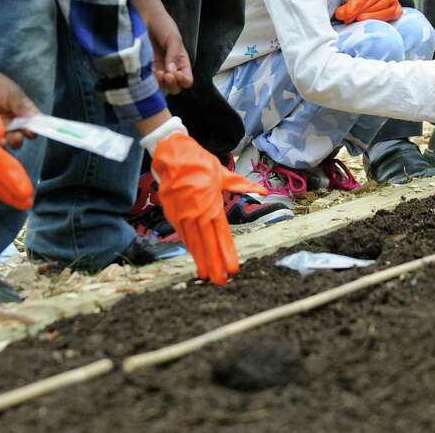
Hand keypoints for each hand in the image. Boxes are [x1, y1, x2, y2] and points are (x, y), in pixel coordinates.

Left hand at [0, 67, 39, 147]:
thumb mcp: (13, 94)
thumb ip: (21, 106)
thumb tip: (34, 117)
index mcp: (24, 115)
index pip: (34, 127)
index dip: (34, 131)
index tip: (30, 132)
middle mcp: (14, 124)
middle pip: (19, 138)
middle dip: (18, 140)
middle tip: (16, 136)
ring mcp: (1, 129)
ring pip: (6, 142)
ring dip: (6, 143)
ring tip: (3, 140)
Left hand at [148, 17, 193, 94]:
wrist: (144, 17)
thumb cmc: (162, 25)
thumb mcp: (173, 38)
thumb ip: (174, 55)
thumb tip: (172, 72)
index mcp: (181, 62)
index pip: (187, 80)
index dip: (183, 81)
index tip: (177, 74)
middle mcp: (170, 69)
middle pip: (176, 88)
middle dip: (173, 85)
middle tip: (167, 75)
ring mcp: (157, 70)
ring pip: (163, 88)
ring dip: (162, 85)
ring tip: (158, 74)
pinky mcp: (145, 69)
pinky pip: (149, 83)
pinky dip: (151, 83)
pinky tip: (150, 73)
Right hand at [151, 133, 260, 284]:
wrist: (173, 155)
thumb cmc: (199, 163)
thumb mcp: (223, 174)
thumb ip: (241, 186)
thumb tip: (262, 190)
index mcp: (213, 205)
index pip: (222, 235)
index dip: (227, 253)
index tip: (233, 268)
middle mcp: (199, 213)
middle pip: (208, 243)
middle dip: (215, 263)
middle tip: (221, 280)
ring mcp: (184, 215)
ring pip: (194, 242)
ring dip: (201, 259)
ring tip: (207, 275)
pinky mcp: (172, 214)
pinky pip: (182, 234)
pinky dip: (189, 246)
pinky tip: (194, 256)